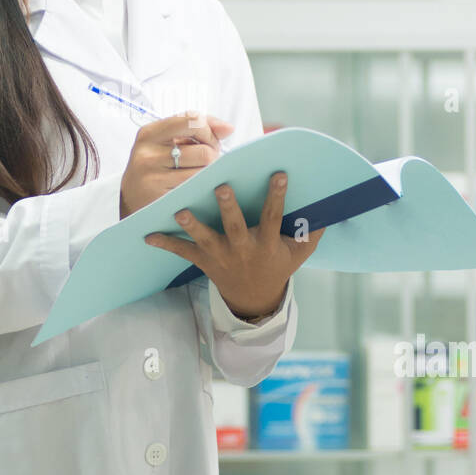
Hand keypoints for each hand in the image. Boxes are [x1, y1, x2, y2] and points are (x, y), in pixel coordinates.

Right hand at [119, 112, 234, 218]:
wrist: (130, 197)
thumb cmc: (156, 165)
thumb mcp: (167, 140)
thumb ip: (197, 127)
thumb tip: (228, 129)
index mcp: (149, 133)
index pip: (192, 121)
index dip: (209, 131)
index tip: (209, 140)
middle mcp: (148, 154)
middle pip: (204, 152)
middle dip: (212, 157)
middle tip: (206, 162)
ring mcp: (152, 178)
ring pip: (202, 173)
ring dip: (208, 174)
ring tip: (199, 173)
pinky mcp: (160, 199)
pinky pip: (195, 191)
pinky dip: (200, 188)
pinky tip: (193, 188)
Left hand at [143, 171, 324, 318]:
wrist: (254, 300)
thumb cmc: (278, 267)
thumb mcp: (299, 254)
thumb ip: (312, 232)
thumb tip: (328, 206)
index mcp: (266, 244)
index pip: (273, 217)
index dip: (277, 196)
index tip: (278, 174)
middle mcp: (242, 250)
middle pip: (234, 227)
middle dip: (228, 207)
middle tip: (221, 187)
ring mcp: (221, 256)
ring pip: (205, 239)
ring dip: (192, 225)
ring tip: (180, 211)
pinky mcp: (204, 261)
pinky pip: (182, 253)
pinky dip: (165, 244)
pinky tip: (147, 235)